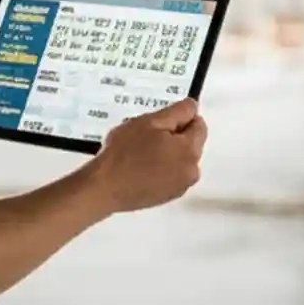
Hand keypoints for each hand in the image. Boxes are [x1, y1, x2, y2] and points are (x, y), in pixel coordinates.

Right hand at [85, 98, 207, 213]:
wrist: (105, 187)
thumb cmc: (124, 152)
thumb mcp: (149, 122)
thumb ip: (177, 112)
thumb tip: (193, 107)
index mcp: (190, 151)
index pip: (198, 124)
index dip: (180, 117)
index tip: (159, 120)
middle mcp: (192, 171)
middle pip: (190, 143)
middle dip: (172, 136)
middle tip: (145, 136)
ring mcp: (180, 187)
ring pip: (179, 159)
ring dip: (166, 152)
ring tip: (140, 153)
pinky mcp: (167, 196)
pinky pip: (170, 174)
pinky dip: (160, 168)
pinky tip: (140, 168)